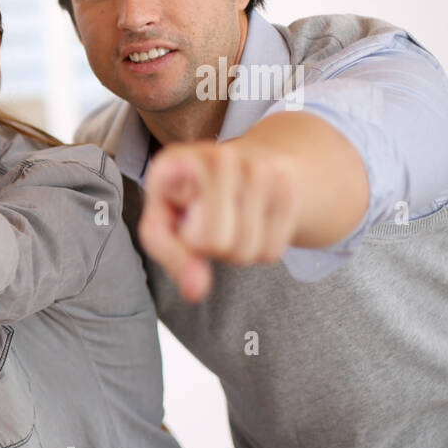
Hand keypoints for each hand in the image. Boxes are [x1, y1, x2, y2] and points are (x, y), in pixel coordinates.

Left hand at [139, 140, 296, 300]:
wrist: (229, 165)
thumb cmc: (182, 200)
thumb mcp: (160, 222)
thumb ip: (170, 255)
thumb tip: (196, 291)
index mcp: (178, 161)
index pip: (193, 234)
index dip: (186, 239)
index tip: (181, 215)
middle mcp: (223, 156)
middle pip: (221, 245)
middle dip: (211, 247)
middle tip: (203, 222)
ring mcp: (262, 169)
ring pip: (249, 252)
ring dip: (234, 250)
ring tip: (224, 219)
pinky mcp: (288, 187)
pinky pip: (272, 252)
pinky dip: (257, 249)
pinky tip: (247, 221)